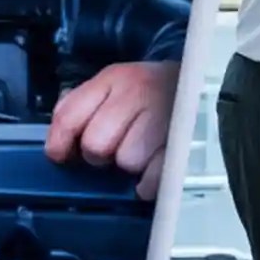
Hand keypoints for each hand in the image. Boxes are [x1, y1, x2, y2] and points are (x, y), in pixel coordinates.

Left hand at [44, 61, 178, 200]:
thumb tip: (58, 144)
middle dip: (101, 153)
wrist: (201, 77)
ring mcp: (163, 115)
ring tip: (141, 151)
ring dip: (130, 163)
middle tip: (116, 146)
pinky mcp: (184, 139)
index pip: (69, 115)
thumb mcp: (114, 84)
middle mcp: (136, 92)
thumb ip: (81, 106)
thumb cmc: (150, 89)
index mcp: (113, 79)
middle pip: (96, 143)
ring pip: (127, 160)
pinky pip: (154, 176)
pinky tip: (153, 168)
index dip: (59, 143)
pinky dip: (149, 182)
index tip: (62, 156)